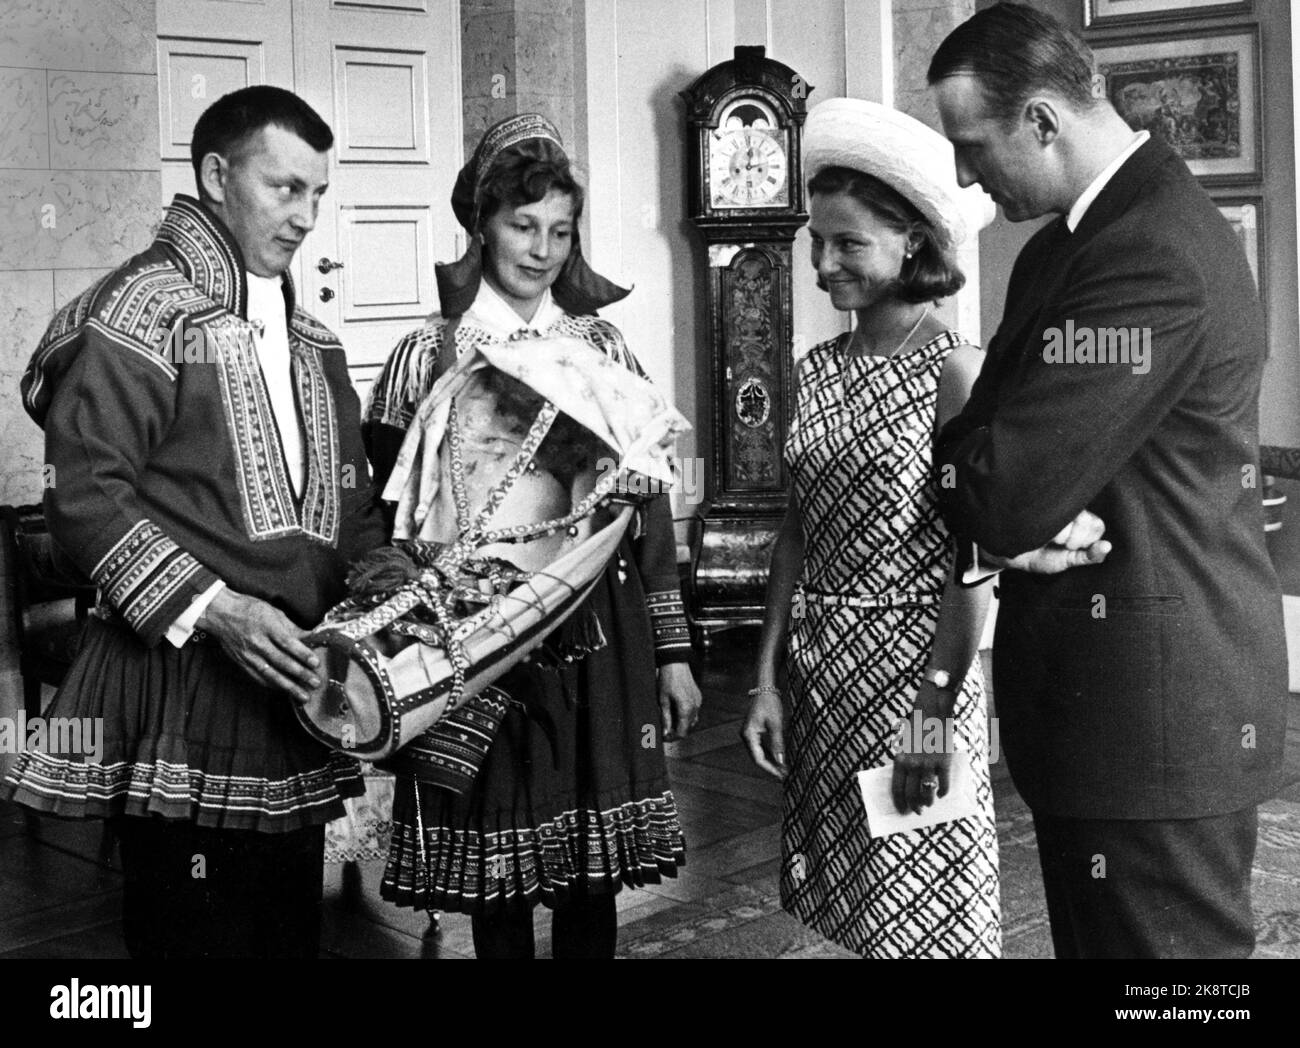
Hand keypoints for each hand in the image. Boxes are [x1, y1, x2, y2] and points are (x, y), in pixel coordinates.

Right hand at [198, 588, 320, 703]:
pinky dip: (273, 685)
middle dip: (300, 674)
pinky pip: (259, 677)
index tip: (315, 663)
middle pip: (281, 661)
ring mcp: (248, 654)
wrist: (220, 614)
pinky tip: (285, 691)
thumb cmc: (249, 609)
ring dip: (288, 686)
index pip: (287, 642)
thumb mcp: (274, 612)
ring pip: (270, 673)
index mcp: (267, 626)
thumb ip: (292, 628)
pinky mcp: (242, 662)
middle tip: (315, 682)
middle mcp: (257, 642)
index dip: (302, 654)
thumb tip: (311, 638)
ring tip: (303, 695)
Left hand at [658, 661, 701, 740]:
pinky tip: (676, 710)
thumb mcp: (662, 700)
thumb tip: (666, 733)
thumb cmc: (667, 680)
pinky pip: (694, 711)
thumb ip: (665, 718)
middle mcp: (695, 707)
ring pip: (692, 720)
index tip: (664, 738)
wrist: (676, 662)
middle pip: (688, 728)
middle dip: (677, 731)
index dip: (673, 738)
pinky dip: (686, 714)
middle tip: (665, 730)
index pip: (682, 732)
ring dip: (682, 723)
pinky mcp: (698, 696)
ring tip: (670, 720)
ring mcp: (698, 701)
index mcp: (686, 709)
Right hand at [742, 684, 785, 778]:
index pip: (758, 758)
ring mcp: (749, 734)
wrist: (765, 689)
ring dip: (771, 761)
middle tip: (784, 775)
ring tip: (783, 769)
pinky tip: (778, 758)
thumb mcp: (776, 724)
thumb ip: (778, 743)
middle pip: (757, 757)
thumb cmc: (770, 704)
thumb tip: (781, 761)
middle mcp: (746, 736)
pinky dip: (769, 753)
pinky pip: (761, 746)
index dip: (770, 768)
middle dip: (771, 767)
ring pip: (759, 753)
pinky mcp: (754, 731)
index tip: (781, 775)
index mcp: (749, 735)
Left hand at [892, 681, 955, 814]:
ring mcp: (929, 764)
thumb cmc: (915, 729)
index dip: (899, 803)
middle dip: (914, 807)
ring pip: (928, 793)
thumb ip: (905, 764)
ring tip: (929, 804)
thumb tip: (909, 786)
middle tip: (918, 812)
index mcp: (900, 761)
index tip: (902, 810)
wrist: (931, 712)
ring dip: (929, 802)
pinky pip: (944, 784)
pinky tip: (943, 794)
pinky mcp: (943, 762)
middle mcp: (913, 765)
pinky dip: (943, 792)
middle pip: (912, 795)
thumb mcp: (904, 746)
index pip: (897, 790)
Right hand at [985, 509, 1111, 574]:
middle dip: (1074, 539)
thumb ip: (1089, 556)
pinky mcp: (1042, 502)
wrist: (1010, 554)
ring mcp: (1057, 505)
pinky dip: (1053, 527)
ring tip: (1047, 536)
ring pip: (1073, 516)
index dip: (1085, 540)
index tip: (1069, 548)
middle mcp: (1070, 509)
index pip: (1097, 525)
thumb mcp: (1067, 560)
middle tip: (1058, 543)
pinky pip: (1058, 511)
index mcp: (1080, 521)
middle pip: (1087, 520)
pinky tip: (1041, 529)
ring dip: (1061, 533)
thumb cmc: (1040, 555)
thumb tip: (1108, 546)